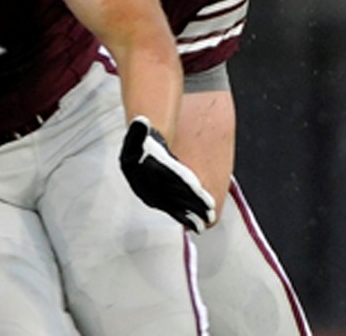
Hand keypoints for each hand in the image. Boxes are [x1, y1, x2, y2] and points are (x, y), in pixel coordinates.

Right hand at [119, 116, 215, 232]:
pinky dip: (183, 216)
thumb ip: (140, 129)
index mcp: (140, 168)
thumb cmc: (141, 142)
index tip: (199, 189)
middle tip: (209, 212)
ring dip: (190, 213)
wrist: (136, 154)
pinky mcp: (156, 201)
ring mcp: (149, 194)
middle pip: (172, 193)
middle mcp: (143, 184)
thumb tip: (142, 120)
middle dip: (192, 203)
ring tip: (206, 222)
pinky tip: (196, 224)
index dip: (184, 183)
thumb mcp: (137, 134)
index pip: (167, 176)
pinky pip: (171, 209)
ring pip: (173, 204)